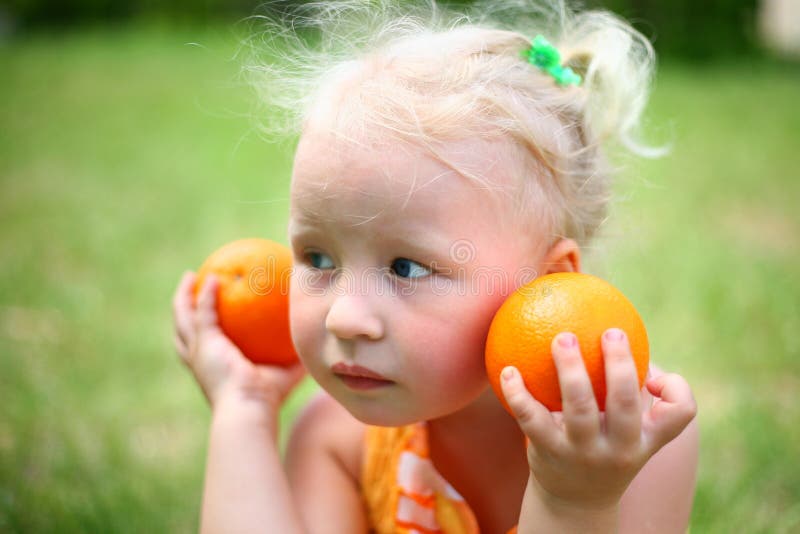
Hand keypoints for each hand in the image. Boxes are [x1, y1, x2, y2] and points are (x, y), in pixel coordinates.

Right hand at [172, 271, 305, 416]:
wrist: (250, 409)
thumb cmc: (268, 399)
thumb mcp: (286, 374)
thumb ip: (297, 358)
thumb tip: (317, 345)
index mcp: (214, 370)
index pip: (202, 348)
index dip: (201, 332)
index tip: (207, 316)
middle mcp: (200, 361)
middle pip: (182, 331)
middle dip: (183, 310)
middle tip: (190, 290)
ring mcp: (199, 352)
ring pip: (183, 318)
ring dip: (184, 296)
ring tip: (190, 276)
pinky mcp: (205, 343)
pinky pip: (205, 311)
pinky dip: (208, 294)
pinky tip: (216, 277)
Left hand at [500, 328, 696, 510]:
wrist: (575, 503)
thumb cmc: (603, 449)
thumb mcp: (623, 432)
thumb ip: (625, 390)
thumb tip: (610, 329)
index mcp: (645, 439)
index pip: (680, 415)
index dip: (676, 389)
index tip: (652, 370)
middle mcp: (619, 448)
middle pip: (625, 403)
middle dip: (620, 365)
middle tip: (610, 331)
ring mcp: (583, 453)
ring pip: (578, 408)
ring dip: (570, 369)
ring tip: (560, 337)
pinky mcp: (549, 453)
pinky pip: (531, 418)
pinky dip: (518, 392)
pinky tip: (508, 369)